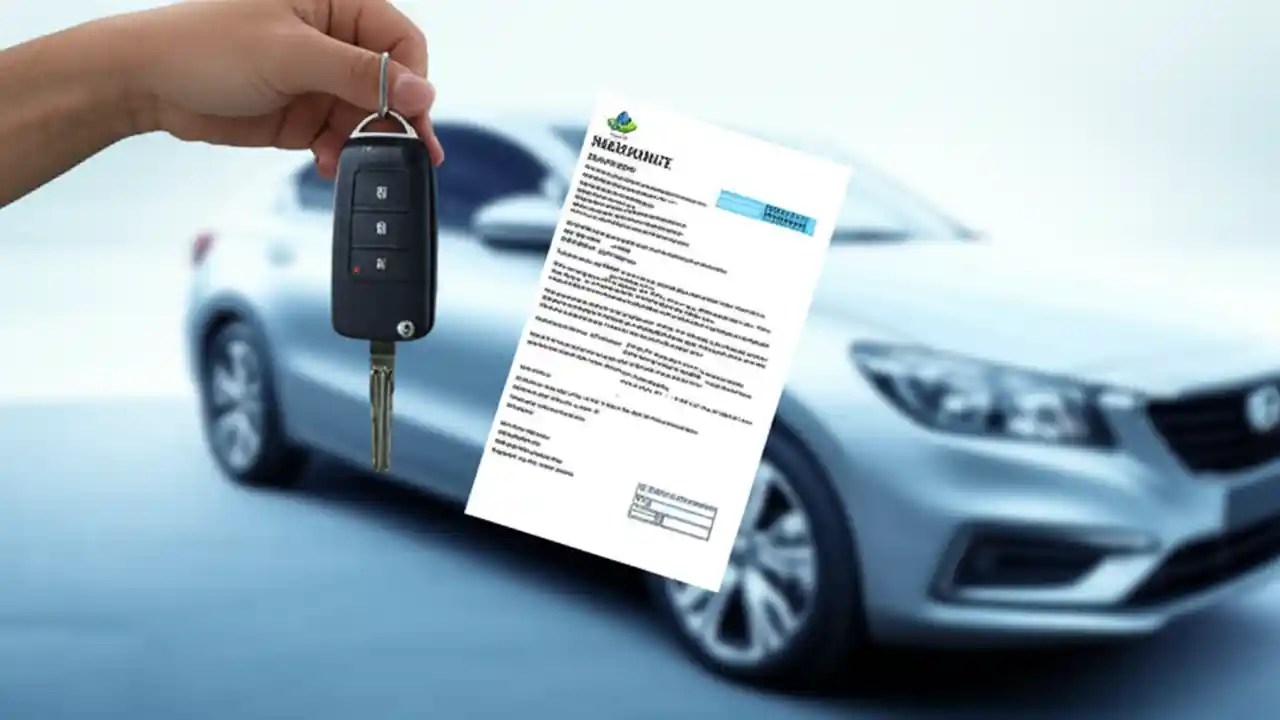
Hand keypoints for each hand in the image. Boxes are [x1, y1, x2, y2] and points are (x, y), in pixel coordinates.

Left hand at [127, 0, 442, 175]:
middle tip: (401, 151)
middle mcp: (331, 37)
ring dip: (363, 142)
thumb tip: (420, 91)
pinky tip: (327, 162)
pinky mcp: (304, 111)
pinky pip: (341, 136)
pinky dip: (339, 153)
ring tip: (345, 157)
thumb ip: (359, 73)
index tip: (411, 114)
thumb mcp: (290, 54)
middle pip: (389, 83)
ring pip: (368, 116)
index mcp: (333, 1)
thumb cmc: (204, 47)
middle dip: (391, 119)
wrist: (146, 83)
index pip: (400, 39)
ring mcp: (318, 77)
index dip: (410, 78)